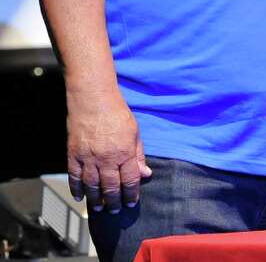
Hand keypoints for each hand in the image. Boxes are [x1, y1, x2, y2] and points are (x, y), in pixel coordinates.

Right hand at [65, 88, 151, 213]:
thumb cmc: (117, 114)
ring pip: (92, 185)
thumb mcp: (135, 132)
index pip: (129, 180)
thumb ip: (139, 155)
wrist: (93, 100)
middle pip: (110, 187)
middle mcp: (106, 158)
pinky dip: (77, 188)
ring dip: (95, 199)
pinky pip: (74, 176)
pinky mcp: (73, 154)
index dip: (131, 194)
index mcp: (124, 153)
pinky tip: (80, 196)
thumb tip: (145, 174)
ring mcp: (88, 157)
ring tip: (99, 208)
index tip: (131, 203)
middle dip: (113, 201)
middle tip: (115, 211)